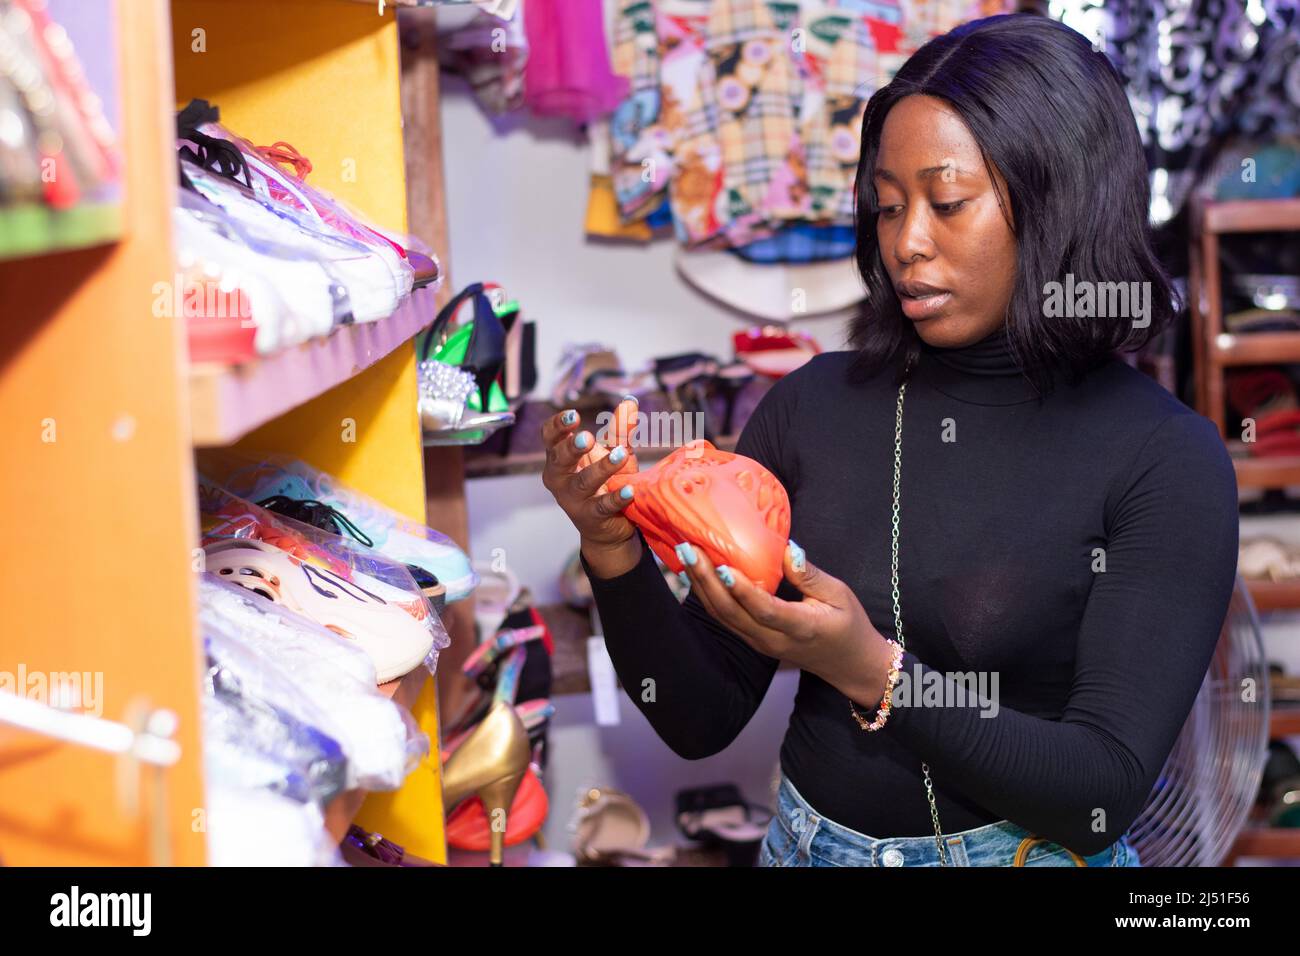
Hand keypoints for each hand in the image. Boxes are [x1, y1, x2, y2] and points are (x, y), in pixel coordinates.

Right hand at [541, 399, 641, 576]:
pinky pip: (602, 506)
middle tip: (586, 438)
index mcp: (560, 456)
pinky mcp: (590, 517)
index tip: (573, 415)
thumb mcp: (614, 452)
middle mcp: (559, 477)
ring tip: (620, 456)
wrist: (609, 525)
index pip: (550, 437)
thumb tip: (630, 401)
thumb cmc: (607, 481)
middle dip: (572, 448)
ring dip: (601, 468)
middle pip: (559, 459)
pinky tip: (630, 490)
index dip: (558, 425)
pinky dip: (616, 498)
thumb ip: (620, 429)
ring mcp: (572, 499)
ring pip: (583, 482)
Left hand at [678, 540, 895, 707]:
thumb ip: (810, 575)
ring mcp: (759, 643)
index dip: (742, 591)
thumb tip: (787, 549)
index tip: (723, 567)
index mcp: (800, 628)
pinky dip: (707, 595)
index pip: (765, 611)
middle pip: (732, 614)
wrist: (848, 664)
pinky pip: (725, 619)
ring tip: (685, 555)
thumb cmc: (847, 624)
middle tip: (688, 550)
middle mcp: (773, 640)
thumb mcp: (839, 594)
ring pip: (722, 617)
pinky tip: (696, 573)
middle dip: (706, 581)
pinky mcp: (752, 640)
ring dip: (700, 586)